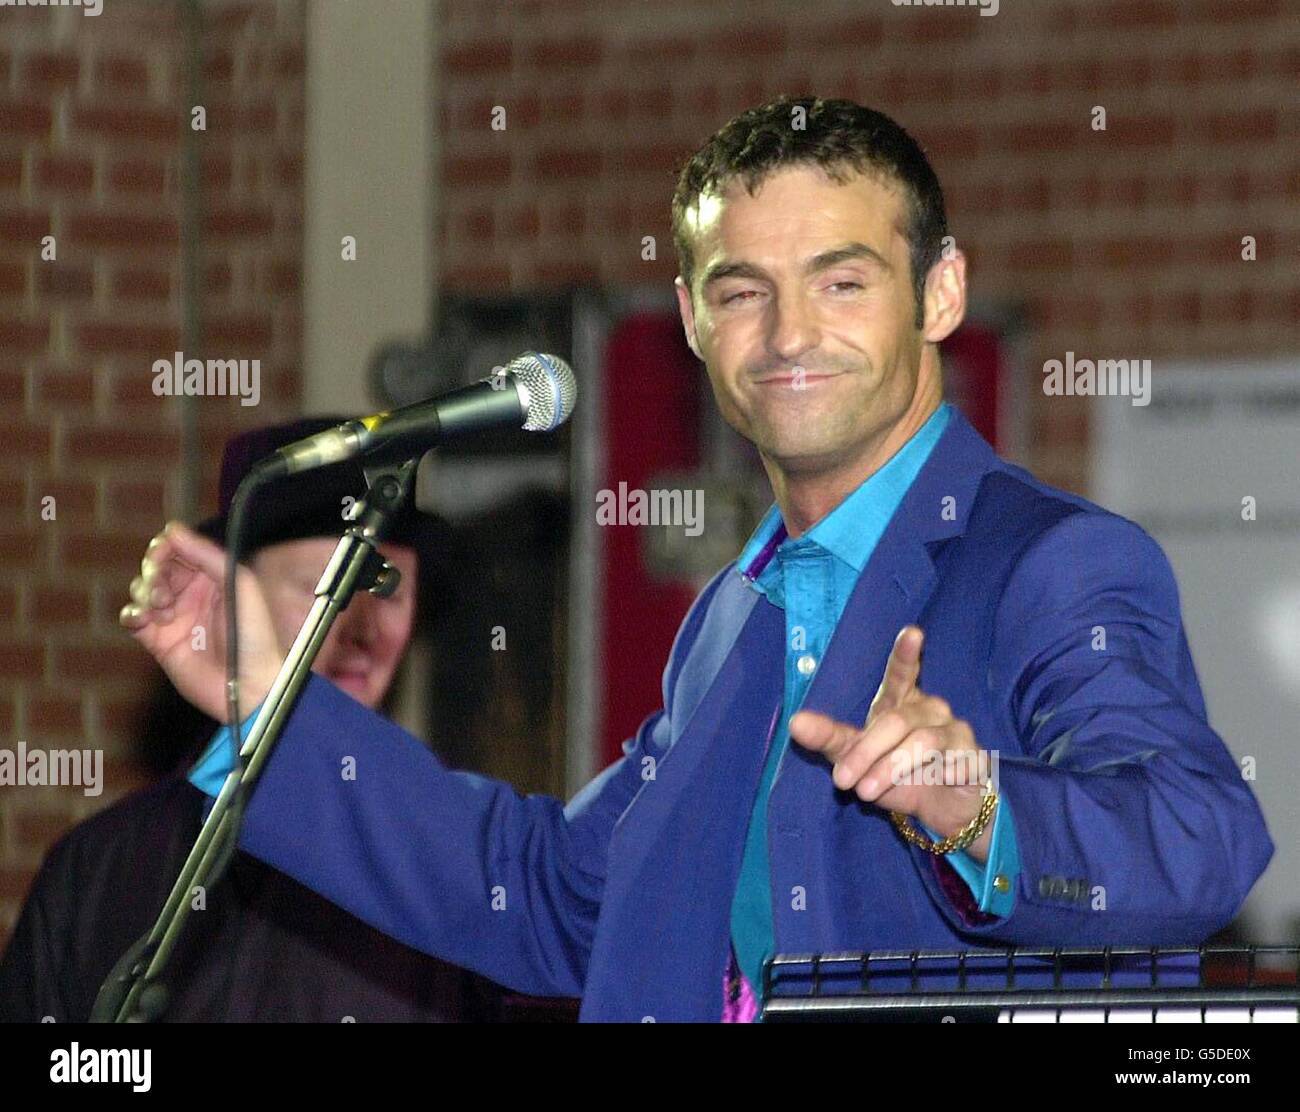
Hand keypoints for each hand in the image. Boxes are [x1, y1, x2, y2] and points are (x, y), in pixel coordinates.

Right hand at [119, 521, 282, 722]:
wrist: (248, 685)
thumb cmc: (254, 635)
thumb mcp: (239, 585)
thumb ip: (208, 555)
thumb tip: (173, 529)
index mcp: (213, 576)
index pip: (180, 549)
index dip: (166, 547)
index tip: (162, 552)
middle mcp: (193, 593)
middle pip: (157, 566)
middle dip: (153, 571)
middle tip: (163, 589)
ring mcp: (174, 616)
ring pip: (142, 589)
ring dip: (145, 592)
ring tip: (162, 608)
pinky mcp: (159, 641)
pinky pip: (133, 618)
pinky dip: (131, 614)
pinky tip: (143, 619)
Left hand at [789, 625, 993, 862]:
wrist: (942, 813)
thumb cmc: (897, 777)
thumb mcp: (857, 760)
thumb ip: (829, 739)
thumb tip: (795, 723)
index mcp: (901, 703)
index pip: (902, 673)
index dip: (906, 654)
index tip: (911, 632)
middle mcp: (930, 709)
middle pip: (896, 721)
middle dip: (865, 751)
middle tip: (842, 780)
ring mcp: (956, 730)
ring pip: (921, 742)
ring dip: (889, 769)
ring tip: (866, 792)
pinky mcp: (975, 757)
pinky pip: (952, 764)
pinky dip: (932, 779)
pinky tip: (929, 787)